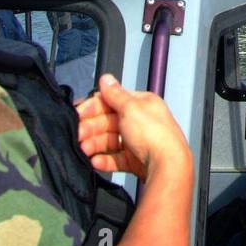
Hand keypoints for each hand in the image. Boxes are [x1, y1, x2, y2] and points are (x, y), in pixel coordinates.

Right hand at [77, 74, 192, 179]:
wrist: (168, 166)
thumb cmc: (155, 135)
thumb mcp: (131, 108)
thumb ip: (115, 94)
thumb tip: (106, 78)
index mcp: (142, 104)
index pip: (112, 101)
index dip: (93, 106)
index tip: (77, 113)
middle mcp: (141, 122)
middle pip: (109, 122)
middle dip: (91, 128)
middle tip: (77, 134)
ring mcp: (139, 142)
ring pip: (111, 141)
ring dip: (94, 144)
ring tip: (84, 150)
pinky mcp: (136, 161)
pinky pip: (116, 159)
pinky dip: (105, 160)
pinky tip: (95, 161)